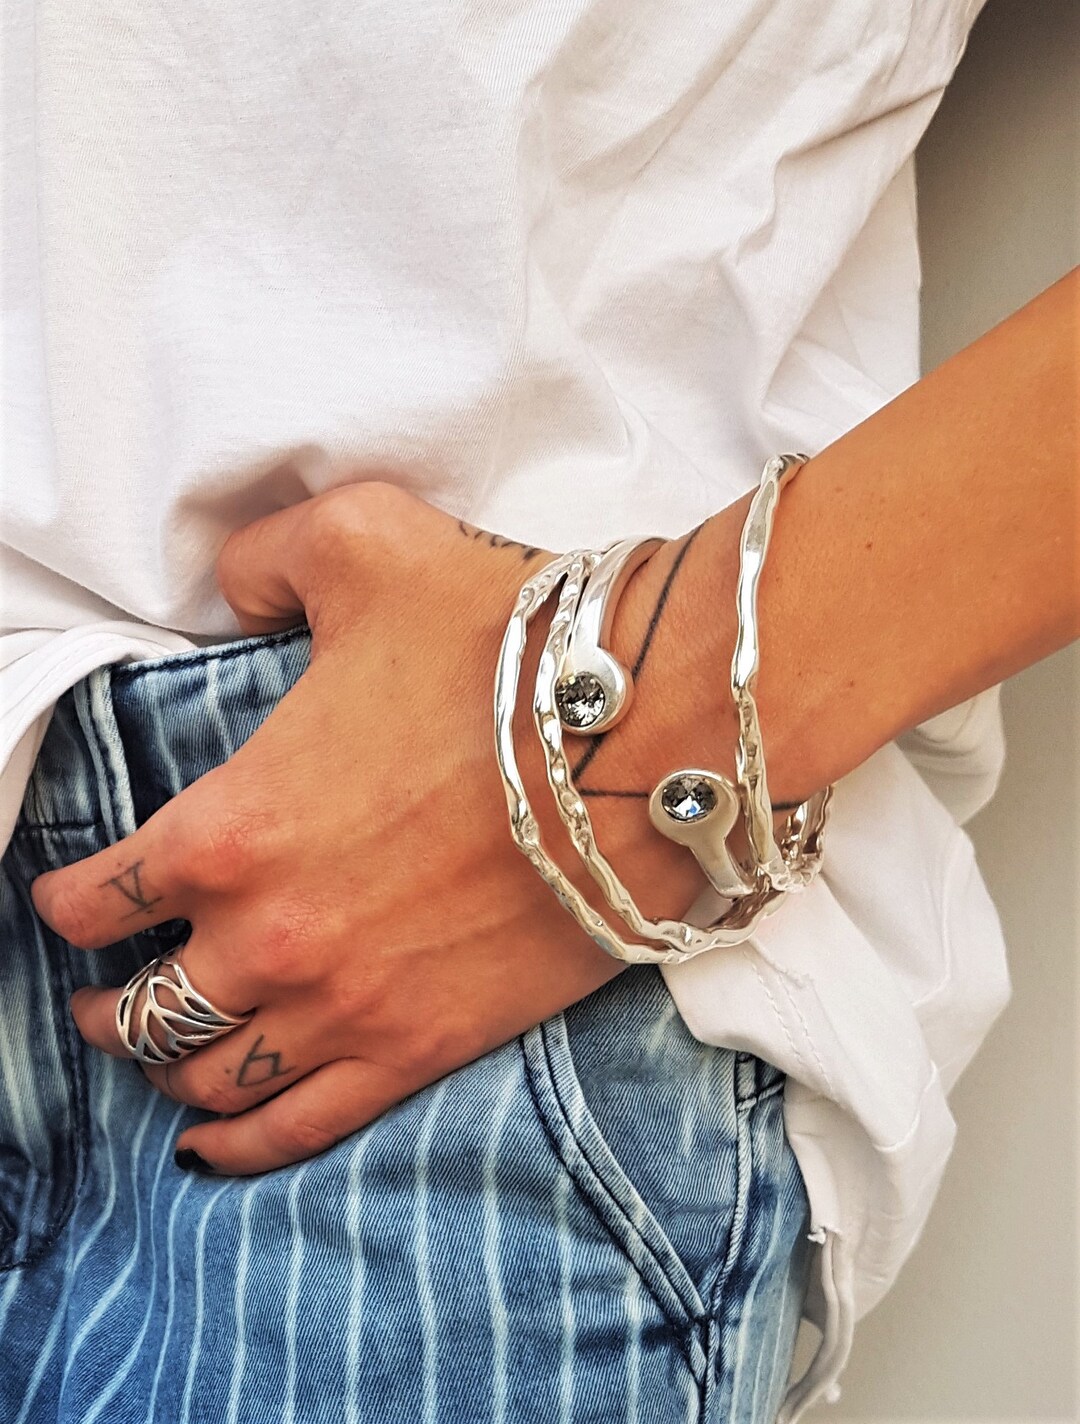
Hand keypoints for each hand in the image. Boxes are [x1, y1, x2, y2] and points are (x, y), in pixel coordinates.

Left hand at [31, 482, 717, 1174]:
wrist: (654, 736)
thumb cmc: (508, 644)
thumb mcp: (366, 542)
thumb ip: (268, 555)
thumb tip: (231, 584)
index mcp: (234, 827)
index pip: (97, 897)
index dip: (65, 902)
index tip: (69, 902)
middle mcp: (273, 936)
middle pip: (143, 1008)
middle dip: (106, 1005)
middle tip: (104, 995)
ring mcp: (348, 1006)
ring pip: (213, 1078)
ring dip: (166, 1071)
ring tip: (158, 1059)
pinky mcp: (425, 1048)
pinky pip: (304, 1126)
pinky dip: (242, 1148)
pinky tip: (214, 1148)